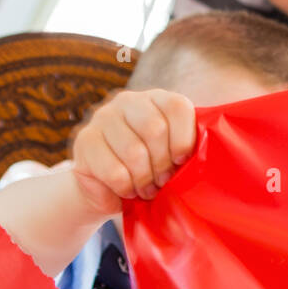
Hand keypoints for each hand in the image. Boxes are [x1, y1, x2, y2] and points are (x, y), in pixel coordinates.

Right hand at [70, 89, 197, 217]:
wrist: (107, 186)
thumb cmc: (150, 168)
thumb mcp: (172, 154)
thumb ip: (186, 149)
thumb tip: (202, 159)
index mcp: (156, 98)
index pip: (177, 107)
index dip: (184, 140)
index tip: (182, 162)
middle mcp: (128, 101)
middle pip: (155, 129)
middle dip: (163, 164)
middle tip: (163, 181)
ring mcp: (103, 118)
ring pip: (134, 153)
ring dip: (145, 180)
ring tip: (147, 189)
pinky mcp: (85, 141)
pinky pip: (114, 172)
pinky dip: (126, 188)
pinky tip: (127, 190)